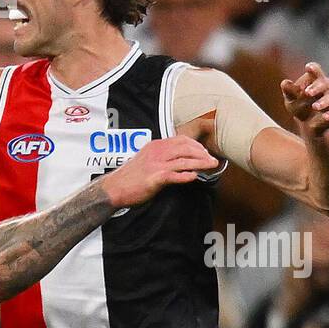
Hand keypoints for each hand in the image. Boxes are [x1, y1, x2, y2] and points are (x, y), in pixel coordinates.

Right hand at [101, 136, 220, 207]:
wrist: (115, 187)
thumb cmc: (132, 176)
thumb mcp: (147, 159)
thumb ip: (163, 156)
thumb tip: (181, 160)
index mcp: (156, 146)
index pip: (181, 140)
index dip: (197, 145)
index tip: (205, 152)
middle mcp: (157, 152)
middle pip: (186, 148)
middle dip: (202, 153)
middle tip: (213, 160)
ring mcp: (156, 164)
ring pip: (184, 160)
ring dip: (201, 163)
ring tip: (212, 166)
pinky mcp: (154, 178)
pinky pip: (174, 175)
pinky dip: (186, 175)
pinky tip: (195, 177)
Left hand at [281, 62, 328, 135]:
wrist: (308, 124)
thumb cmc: (299, 106)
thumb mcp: (291, 100)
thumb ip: (289, 91)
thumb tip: (285, 83)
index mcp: (315, 79)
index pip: (316, 69)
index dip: (313, 68)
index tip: (308, 67)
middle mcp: (328, 85)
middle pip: (327, 82)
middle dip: (317, 86)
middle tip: (307, 92)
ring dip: (325, 100)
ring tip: (314, 107)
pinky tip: (324, 117)